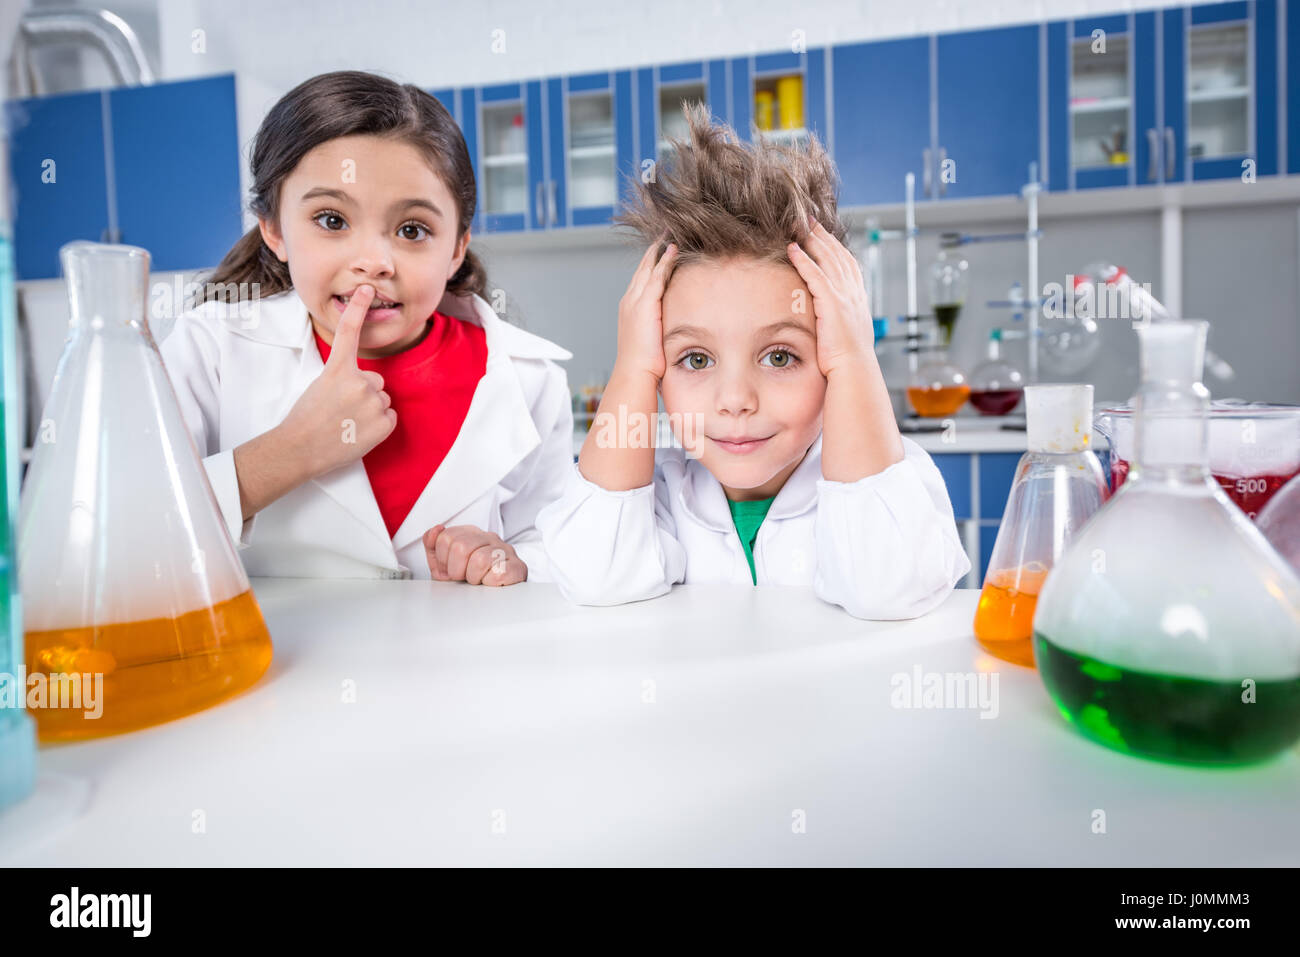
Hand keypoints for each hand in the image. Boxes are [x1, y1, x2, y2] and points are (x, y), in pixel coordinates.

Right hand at [277, 284, 395, 476]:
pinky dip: (378, 427)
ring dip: (369, 411)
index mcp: (338, 370)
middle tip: (341, 411)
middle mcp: (359, 382)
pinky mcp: (383, 423)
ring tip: (347, 424)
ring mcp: (372, 403)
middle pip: (375, 381)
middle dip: (364, 393)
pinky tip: (358, 433)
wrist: (299, 449)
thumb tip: (369, 384)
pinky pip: (389, 418)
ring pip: (381, 400)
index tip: (367, 290)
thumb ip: (344, 378)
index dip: (358, 308)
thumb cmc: (305, 420)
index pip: (349, 333)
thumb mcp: (319, 387)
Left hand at [423, 524, 527, 585]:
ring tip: (478, 580)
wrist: (497, 596)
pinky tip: (491, 582)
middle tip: (464, 576)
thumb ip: (433, 545)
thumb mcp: (445, 564)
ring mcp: (505, 550)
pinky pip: (497, 574)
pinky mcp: (517, 566)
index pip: (446, 537)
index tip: (450, 568)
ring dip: (474, 578)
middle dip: (457, 570)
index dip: (443, 560)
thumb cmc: (471, 579)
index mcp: (470, 533)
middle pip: (461, 547)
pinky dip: (489, 583)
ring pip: (479, 560)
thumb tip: (436, 530)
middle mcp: (488, 537)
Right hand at [615, 240, 677, 380]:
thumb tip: (668, 332)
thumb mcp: (649, 342)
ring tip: (670, 233)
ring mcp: (635, 301)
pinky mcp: (645, 304)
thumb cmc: (643, 366)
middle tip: (664, 232)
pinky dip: (665, 261)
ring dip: (659, 249)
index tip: (660, 249)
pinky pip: (657, 276)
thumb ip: (657, 330)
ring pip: (649, 267)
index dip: (650, 263)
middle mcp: (629, 300)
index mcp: (630, 309)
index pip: (641, 279)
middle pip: (642, 267)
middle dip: (653, 249)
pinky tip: (674, 250)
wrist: (634, 374)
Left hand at [787, 219, 876, 376]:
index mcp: (857, 300)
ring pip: (827, 260)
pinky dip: (804, 260)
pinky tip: (792, 249)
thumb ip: (839, 322)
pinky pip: (815, 275)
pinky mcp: (832, 304)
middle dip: (823, 236)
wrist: (854, 372)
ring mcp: (844, 297)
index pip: (847, 264)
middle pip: (838, 255)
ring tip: (798, 226)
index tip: (822, 234)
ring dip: (812, 241)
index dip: (834, 247)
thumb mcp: (846, 336)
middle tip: (809, 219)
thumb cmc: (847, 362)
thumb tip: (832, 322)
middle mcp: (853, 294)